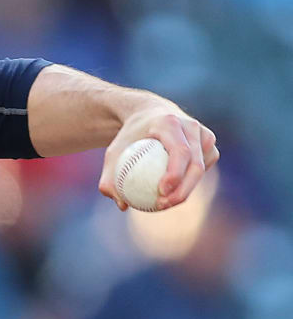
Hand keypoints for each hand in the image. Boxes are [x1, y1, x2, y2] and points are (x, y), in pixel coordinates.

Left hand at [98, 102, 218, 210]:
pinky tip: (172, 190)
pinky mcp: (208, 143)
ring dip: (186, 188)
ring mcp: (203, 133)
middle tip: (163, 204)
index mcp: (169, 123)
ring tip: (165, 202)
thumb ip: (110, 178)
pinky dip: (189, 181)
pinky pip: (203, 167)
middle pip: (195, 164)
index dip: (175, 174)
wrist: (148, 113)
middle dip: (183, 189)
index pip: (180, 151)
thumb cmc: (129, 135)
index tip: (161, 192)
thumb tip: (121, 205)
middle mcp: (190, 126)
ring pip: (201, 168)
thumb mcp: (113, 152)